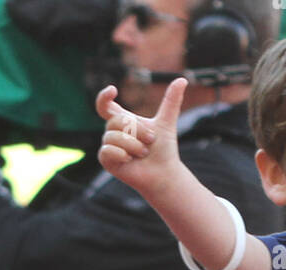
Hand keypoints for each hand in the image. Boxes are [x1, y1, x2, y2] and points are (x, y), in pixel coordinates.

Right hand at [96, 78, 185, 197]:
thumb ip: (171, 101)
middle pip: (116, 121)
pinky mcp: (106, 160)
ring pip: (113, 136)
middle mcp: (112, 132)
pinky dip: (122, 154)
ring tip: (143, 153)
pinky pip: (107, 150)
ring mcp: (108, 146)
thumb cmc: (164, 150)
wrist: (165, 173)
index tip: (113, 89)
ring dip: (133, 145)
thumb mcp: (166, 122)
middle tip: (150, 141)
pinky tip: (130, 160)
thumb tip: (182, 79)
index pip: (104, 105)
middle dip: (137, 130)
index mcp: (122, 121)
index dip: (104, 96)